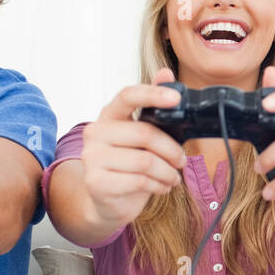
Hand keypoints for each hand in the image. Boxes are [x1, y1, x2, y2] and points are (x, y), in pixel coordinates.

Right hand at [78, 67, 186, 226]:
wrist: (107, 201)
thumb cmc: (129, 165)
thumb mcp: (144, 136)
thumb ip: (154, 107)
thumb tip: (166, 73)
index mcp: (109, 115)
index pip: (127, 95)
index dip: (152, 94)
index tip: (175, 98)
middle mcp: (95, 132)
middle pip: (144, 133)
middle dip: (172, 150)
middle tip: (182, 161)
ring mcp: (92, 157)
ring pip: (145, 161)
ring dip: (168, 172)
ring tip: (173, 177)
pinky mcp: (96, 182)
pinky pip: (139, 181)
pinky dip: (159, 186)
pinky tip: (161, 187)